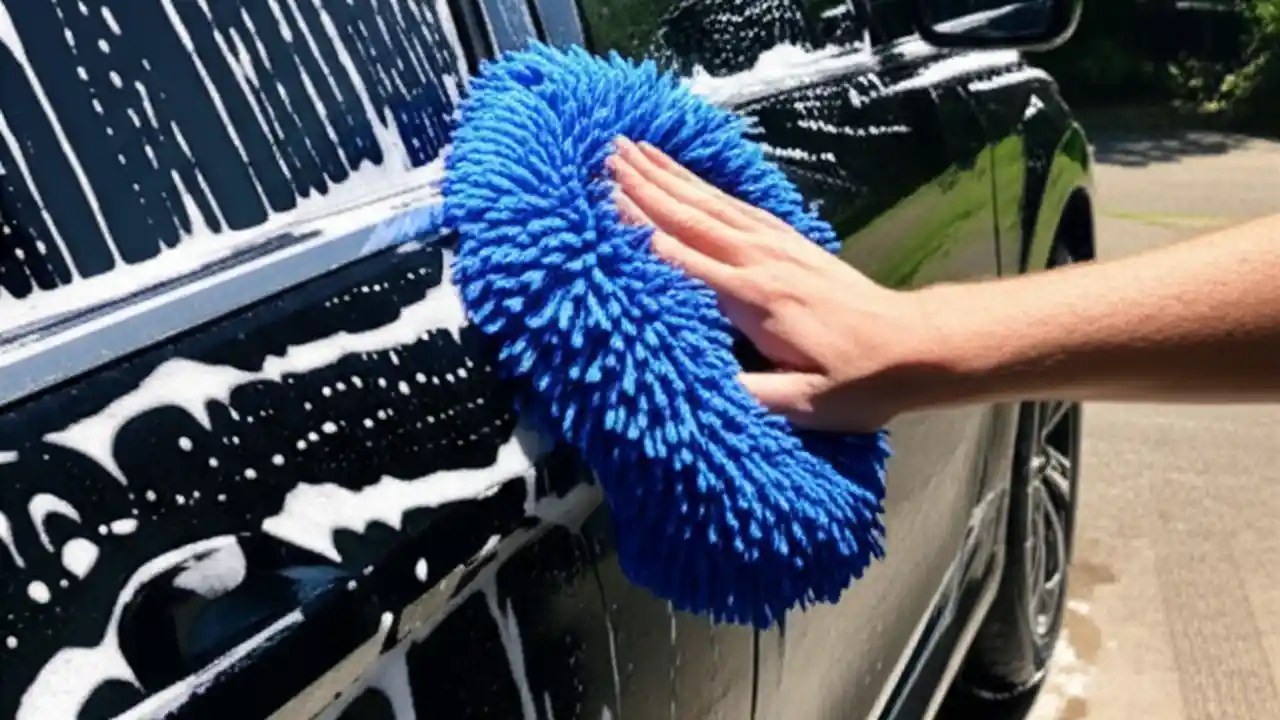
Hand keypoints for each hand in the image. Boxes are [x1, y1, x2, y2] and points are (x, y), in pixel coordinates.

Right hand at [607, 137, 944, 431]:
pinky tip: (683, 170)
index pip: (684, 258)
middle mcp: (759, 260)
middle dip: (643, 185)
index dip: (640, 231)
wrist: (913, 344)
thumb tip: (694, 384)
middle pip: (690, 215)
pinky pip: (734, 204)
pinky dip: (701, 183)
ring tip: (629, 147)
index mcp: (755, 298)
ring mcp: (775, 244)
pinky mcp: (786, 240)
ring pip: (709, 202)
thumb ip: (751, 394)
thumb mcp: (806, 404)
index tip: (601, 203)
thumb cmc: (858, 381)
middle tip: (602, 154)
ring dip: (666, 173)